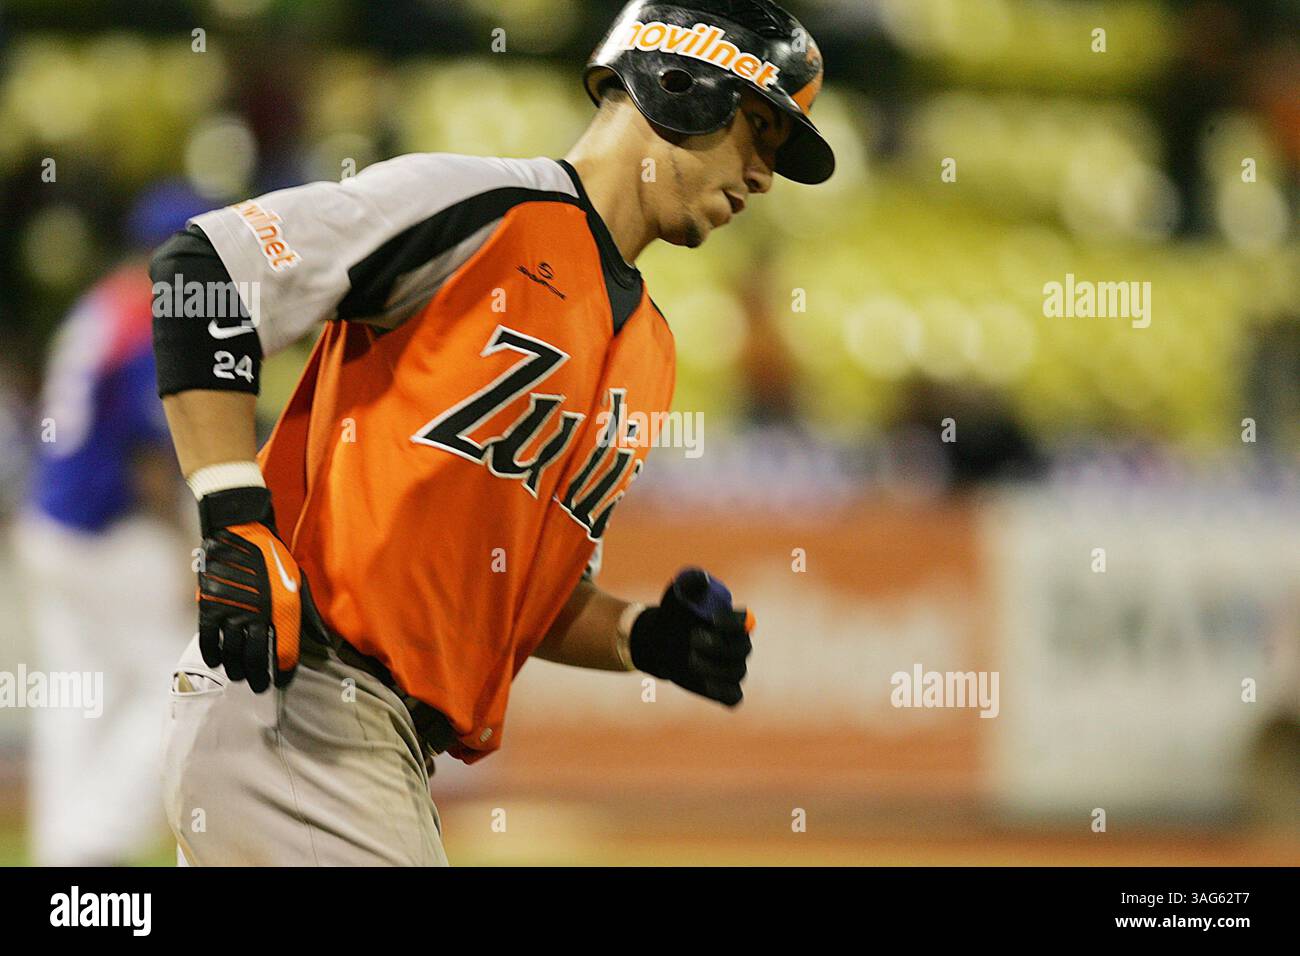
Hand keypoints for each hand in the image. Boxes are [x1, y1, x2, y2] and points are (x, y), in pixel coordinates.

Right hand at [196, 486, 322, 691]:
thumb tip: (324, 641)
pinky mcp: (210, 606)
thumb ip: (308, 615)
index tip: (283, 679)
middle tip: (260, 688)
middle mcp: (258, 615)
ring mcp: (232, 611)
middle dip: (260, 677)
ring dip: (237, 669)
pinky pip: (209, 639)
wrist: (239, 530)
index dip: (285, 670)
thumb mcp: (298, 581)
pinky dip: (213, 654)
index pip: (285, 653)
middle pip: (257, 659)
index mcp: (284, 609)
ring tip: (241, 676)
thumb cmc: (273, 556)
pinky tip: (218, 662)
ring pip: (232, 653)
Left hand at [629, 568, 754, 705]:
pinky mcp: (723, 689)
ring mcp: (733, 668)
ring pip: (737, 672)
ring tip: (689, 660)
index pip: (744, 621)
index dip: (732, 621)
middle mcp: (738, 645)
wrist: (658, 641)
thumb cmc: (673, 615)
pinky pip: (734, 697)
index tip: (711, 619)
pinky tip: (706, 685)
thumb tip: (703, 579)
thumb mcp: (678, 594)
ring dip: (715, 668)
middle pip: (742, 648)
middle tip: (693, 639)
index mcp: (733, 622)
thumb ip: (692, 583)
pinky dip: (724, 693)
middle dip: (720, 646)